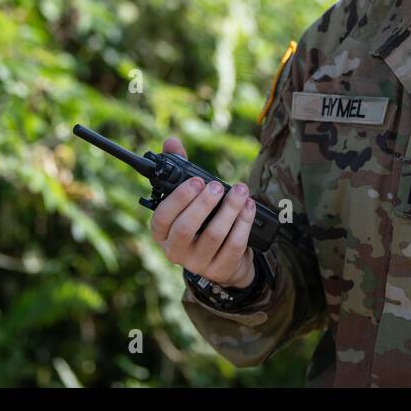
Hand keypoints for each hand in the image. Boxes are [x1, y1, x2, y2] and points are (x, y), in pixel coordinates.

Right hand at [150, 136, 256, 287]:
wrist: (223, 260)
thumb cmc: (201, 222)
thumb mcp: (188, 200)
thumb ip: (180, 171)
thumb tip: (171, 141)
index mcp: (163, 233)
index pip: (161, 219)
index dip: (178, 199)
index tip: (196, 181)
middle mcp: (176, 250)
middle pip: (186, 229)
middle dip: (203, 204)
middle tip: (216, 185)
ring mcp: (199, 263)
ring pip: (214, 236)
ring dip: (229, 210)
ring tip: (240, 190)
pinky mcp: (222, 268)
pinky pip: (234, 245)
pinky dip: (244, 223)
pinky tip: (249, 206)